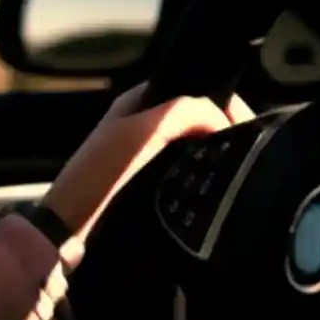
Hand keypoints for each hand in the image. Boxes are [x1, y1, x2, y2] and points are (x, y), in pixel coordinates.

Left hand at [41, 83, 252, 259]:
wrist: (68, 230)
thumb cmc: (100, 174)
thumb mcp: (142, 130)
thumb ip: (185, 112)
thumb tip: (224, 123)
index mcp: (140, 101)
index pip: (194, 89)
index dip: (224, 103)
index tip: (250, 126)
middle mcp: (144, 124)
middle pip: (198, 119)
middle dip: (225, 129)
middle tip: (251, 150)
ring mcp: (147, 156)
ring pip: (195, 146)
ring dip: (216, 154)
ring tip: (241, 168)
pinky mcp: (150, 185)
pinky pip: (187, 172)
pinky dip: (204, 175)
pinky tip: (218, 186)